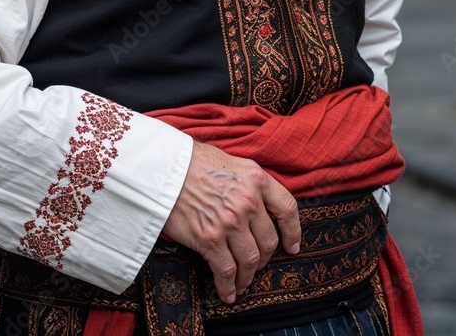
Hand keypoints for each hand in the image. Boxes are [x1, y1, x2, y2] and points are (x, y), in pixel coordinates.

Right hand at [162, 141, 300, 304]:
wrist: (162, 168)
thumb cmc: (194, 163)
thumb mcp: (232, 163)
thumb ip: (250, 183)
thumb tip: (260, 206)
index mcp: (256, 178)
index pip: (287, 209)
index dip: (293, 232)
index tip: (291, 246)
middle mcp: (248, 201)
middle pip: (268, 241)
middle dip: (265, 258)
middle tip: (257, 264)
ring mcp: (230, 221)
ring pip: (251, 260)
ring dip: (248, 277)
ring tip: (243, 282)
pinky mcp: (209, 239)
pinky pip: (226, 271)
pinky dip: (229, 286)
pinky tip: (228, 292)